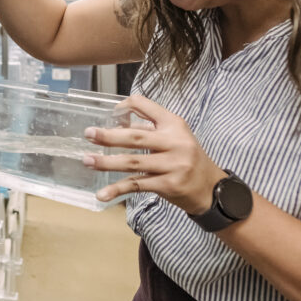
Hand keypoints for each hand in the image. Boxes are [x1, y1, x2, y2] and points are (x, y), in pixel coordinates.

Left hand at [81, 94, 226, 213]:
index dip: (126, 107)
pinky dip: (117, 190)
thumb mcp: (176, 135)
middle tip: (89, 134)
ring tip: (88, 160)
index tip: (111, 113)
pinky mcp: (168, 185)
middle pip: (135, 137)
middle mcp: (175, 142)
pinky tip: (102, 194)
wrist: (212, 188)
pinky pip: (137, 185)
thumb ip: (151, 127)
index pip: (146, 106)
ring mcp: (172, 165)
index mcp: (174, 124)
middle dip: (109, 136)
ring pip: (133, 162)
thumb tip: (119, 122)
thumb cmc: (188, 158)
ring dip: (107, 162)